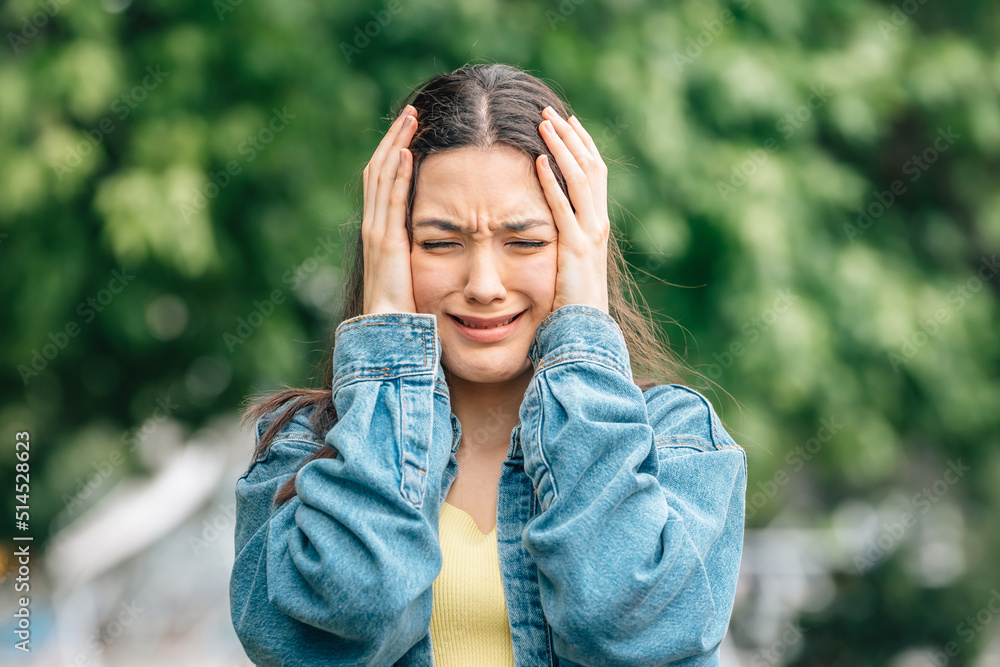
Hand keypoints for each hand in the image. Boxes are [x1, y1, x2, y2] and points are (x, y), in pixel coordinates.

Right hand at [361, 104, 418, 314]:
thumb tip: (449, 237)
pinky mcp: (386, 241)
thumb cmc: (408, 308)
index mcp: (383, 230)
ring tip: (410, 118)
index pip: (385, 180)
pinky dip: (397, 174)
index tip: (412, 130)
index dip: (396, 152)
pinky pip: (391, 200)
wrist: (388, 332)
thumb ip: (425, 250)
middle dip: (395, 138)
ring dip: (395, 144)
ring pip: (382, 176)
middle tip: (411, 111)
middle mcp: (375, 225)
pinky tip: (405, 152)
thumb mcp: (419, 270)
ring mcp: (377, 231)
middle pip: (380, 169)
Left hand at [535, 105, 610, 314]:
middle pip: (590, 166)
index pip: (593, 172)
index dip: (581, 144)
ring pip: (580, 178)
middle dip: (570, 136)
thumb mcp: (568, 259)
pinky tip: (538, 161)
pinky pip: (563, 207)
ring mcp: (590, 233)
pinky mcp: (576, 247)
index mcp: (597, 222)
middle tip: (550, 112)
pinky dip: (551, 182)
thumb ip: (563, 235)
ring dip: (561, 148)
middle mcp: (598, 222)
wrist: (585, 328)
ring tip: (544, 124)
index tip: (566, 121)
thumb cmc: (572, 298)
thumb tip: (547, 219)